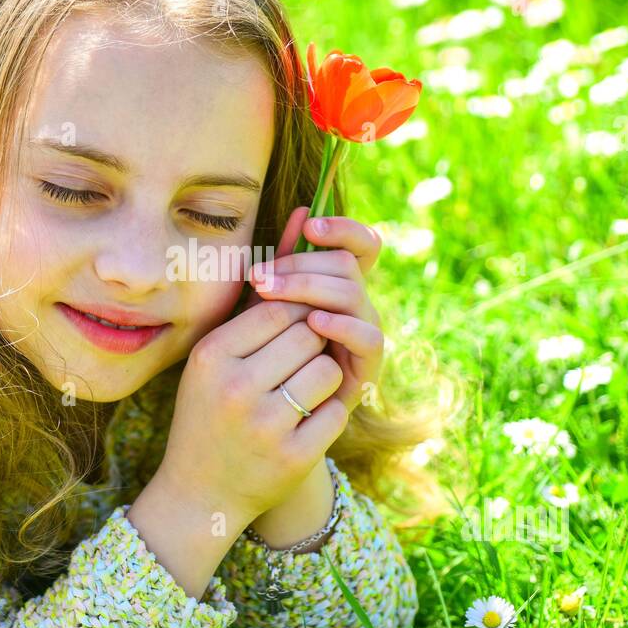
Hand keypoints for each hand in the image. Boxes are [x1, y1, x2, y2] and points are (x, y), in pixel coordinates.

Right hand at [156, 294, 349, 525]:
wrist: (200, 492)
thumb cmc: (209, 414)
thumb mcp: (210, 366)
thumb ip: (249, 324)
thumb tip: (301, 280)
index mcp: (211, 357)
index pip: (277, 311)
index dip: (296, 315)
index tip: (294, 331)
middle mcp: (235, 389)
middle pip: (307, 336)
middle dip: (313, 345)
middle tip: (298, 365)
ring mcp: (265, 426)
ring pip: (327, 371)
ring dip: (324, 378)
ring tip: (303, 392)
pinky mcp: (294, 457)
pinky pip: (335, 413)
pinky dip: (327, 414)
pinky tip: (306, 423)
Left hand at [245, 209, 384, 415]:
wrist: (265, 416)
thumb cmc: (261, 355)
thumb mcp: (266, 304)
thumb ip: (282, 262)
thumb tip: (301, 210)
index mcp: (339, 283)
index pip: (362, 243)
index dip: (343, 228)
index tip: (308, 226)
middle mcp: (358, 303)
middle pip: (346, 264)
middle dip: (300, 264)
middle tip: (258, 275)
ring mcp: (365, 332)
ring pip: (352, 292)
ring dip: (308, 287)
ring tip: (268, 292)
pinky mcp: (368, 365)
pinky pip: (368, 336)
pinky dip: (340, 325)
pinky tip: (312, 322)